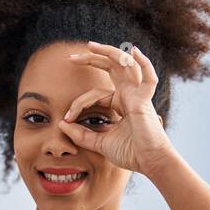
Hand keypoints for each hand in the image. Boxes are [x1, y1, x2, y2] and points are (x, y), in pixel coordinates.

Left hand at [57, 41, 177, 177]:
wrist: (148, 163)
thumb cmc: (129, 153)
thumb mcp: (99, 143)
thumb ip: (81, 135)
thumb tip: (61, 124)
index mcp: (120, 103)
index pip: (95, 94)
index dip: (78, 104)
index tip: (66, 119)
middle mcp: (129, 94)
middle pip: (110, 68)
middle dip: (91, 60)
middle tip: (71, 58)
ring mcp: (137, 94)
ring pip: (124, 65)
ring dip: (109, 52)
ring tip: (90, 46)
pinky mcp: (144, 100)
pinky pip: (148, 78)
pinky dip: (144, 64)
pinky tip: (135, 51)